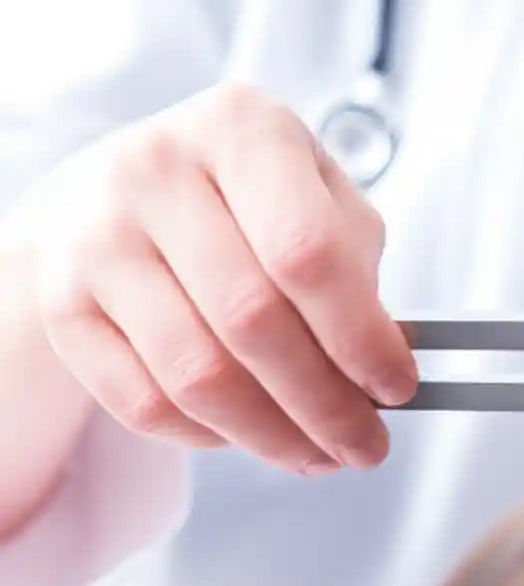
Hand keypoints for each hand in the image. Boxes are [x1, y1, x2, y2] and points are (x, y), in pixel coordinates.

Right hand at [26, 84, 417, 474]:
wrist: (114, 189)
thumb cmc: (246, 197)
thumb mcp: (316, 196)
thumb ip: (357, 268)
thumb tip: (386, 364)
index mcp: (241, 130)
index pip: (309, 253)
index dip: (361, 336)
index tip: (398, 388)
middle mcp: (156, 171)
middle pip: (253, 321)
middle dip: (325, 404)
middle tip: (367, 446)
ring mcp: (97, 237)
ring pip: (197, 375)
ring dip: (273, 435)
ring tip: (321, 455)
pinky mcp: (63, 304)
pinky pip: (145, 403)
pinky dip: (210, 437)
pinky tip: (252, 435)